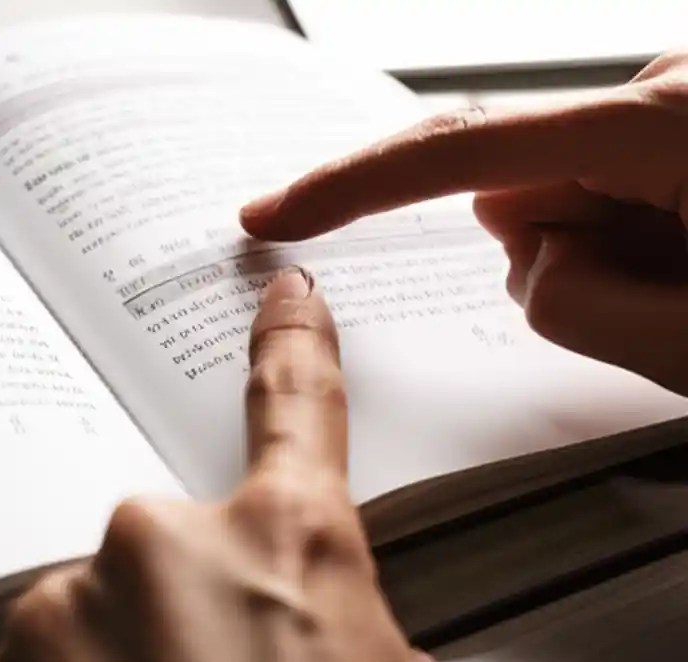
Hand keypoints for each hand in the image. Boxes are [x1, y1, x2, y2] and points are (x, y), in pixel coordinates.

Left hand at [0, 268, 446, 661]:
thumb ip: (345, 633)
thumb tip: (308, 624)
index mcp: (286, 549)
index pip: (296, 411)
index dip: (292, 347)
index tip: (282, 293)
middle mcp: (160, 551)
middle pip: (158, 558)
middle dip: (173, 622)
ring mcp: (59, 610)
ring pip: (79, 623)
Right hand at [240, 52, 687, 395]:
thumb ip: (576, 309)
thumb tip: (525, 262)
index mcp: (663, 122)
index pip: (462, 149)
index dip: (354, 184)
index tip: (275, 213)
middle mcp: (661, 91)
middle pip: (522, 193)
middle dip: (557, 260)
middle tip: (656, 310)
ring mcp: (673, 103)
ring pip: (565, 201)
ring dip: (603, 260)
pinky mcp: (679, 123)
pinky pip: (603, 191)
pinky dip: (627, 244)